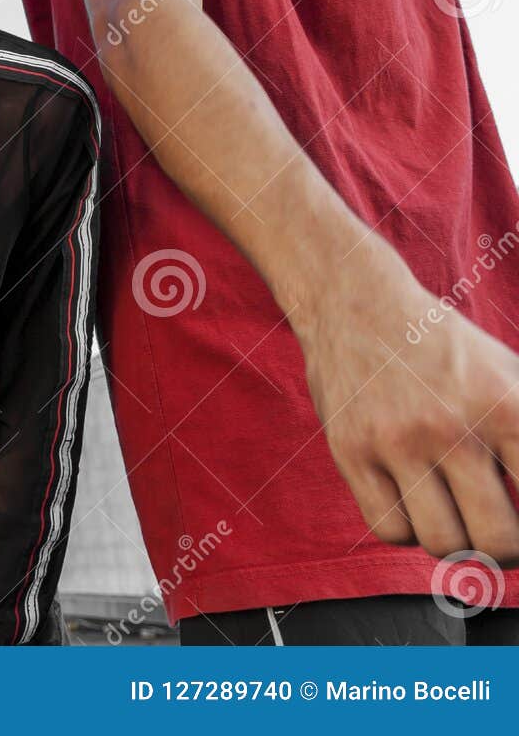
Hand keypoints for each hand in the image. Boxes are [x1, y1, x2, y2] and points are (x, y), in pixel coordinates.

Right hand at [297, 251, 518, 563]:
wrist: (357, 304)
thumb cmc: (443, 346)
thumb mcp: (510, 373)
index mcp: (508, 407)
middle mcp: (454, 428)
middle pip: (497, 541)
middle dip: (504, 548)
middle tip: (498, 532)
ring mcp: (397, 442)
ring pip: (442, 543)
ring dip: (455, 542)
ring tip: (454, 518)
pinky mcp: (351, 452)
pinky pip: (390, 529)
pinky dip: (408, 529)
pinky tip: (412, 502)